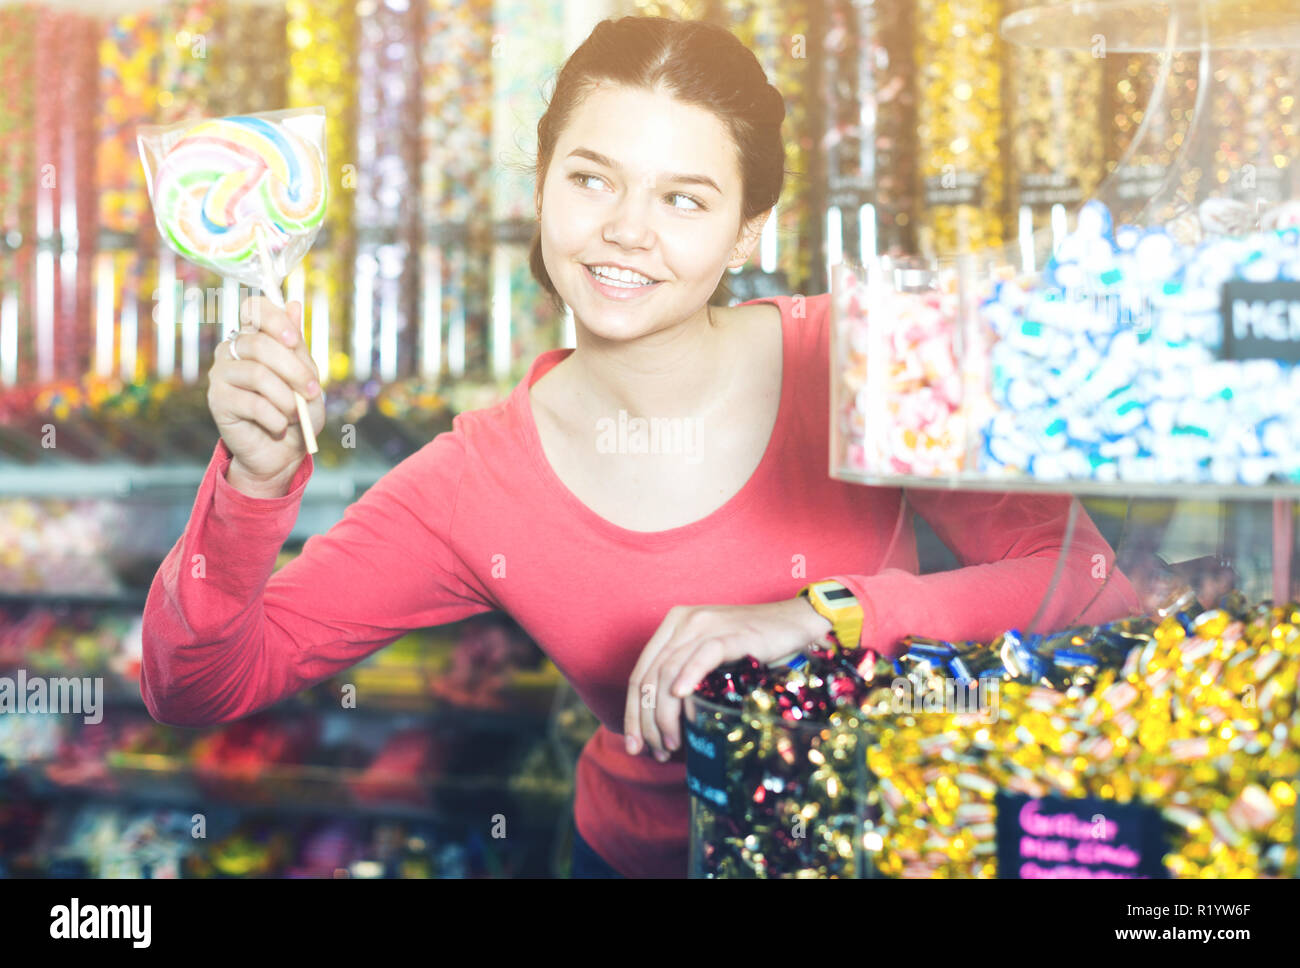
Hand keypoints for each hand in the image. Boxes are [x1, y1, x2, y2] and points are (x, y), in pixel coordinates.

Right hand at [209, 296, 324, 495]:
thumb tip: (294, 304)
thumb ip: (298, 347)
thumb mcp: (306, 379)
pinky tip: (279, 427)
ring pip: (257, 374)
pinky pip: (252, 403)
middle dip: (294, 370)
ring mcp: (221, 373)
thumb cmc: (296, 411)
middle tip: (313, 391)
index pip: (254, 308)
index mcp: (255, 337)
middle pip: (260, 344)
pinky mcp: (217, 400)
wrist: (282, 452)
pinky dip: (275, 418)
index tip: (294, 341)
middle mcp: (233, 349)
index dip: (274, 319)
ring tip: (294, 414)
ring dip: (286, 398)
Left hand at [623, 598, 832, 761]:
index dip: (632, 712)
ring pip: (669, 671)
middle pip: (648, 676)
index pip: (639, 673)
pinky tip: (682, 700)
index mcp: (673, 625)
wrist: (796, 623)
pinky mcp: (732, 633)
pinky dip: (688, 678)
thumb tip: (663, 724)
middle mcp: (683, 621)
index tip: (633, 745)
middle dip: (644, 720)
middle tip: (653, 751)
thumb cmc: (754, 646)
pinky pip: (704, 656)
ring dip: (665, 713)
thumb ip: (685, 676)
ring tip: (671, 743)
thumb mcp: (710, 658)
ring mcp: (706, 624)